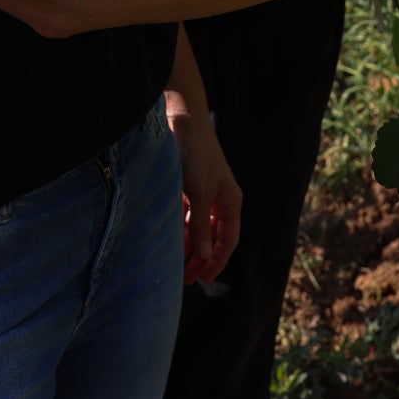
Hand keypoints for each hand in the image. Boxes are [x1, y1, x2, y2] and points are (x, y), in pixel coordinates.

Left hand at [166, 103, 241, 284]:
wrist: (182, 120)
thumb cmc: (196, 155)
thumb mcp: (199, 195)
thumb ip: (200, 227)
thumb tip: (205, 257)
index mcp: (230, 201)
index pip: (228, 240)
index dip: (217, 261)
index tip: (202, 279)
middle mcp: (219, 198)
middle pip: (212, 236)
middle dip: (200, 257)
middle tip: (185, 279)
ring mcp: (203, 192)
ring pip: (196, 226)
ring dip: (187, 245)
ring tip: (173, 264)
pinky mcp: (187, 186)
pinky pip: (184, 214)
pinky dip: (178, 227)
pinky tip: (167, 240)